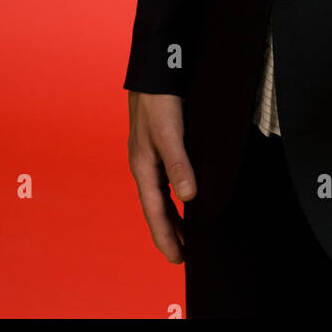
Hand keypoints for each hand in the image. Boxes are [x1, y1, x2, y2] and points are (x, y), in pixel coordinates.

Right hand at [127, 91, 195, 262]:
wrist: (154, 72)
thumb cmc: (159, 101)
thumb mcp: (169, 133)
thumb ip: (178, 164)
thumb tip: (188, 198)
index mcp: (143, 167)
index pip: (155, 212)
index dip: (166, 236)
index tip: (178, 259)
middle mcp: (143, 165)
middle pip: (156, 207)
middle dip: (168, 231)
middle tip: (183, 255)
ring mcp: (149, 156)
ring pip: (160, 195)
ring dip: (171, 215)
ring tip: (185, 233)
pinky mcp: (157, 145)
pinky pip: (164, 180)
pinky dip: (173, 195)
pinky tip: (183, 197)